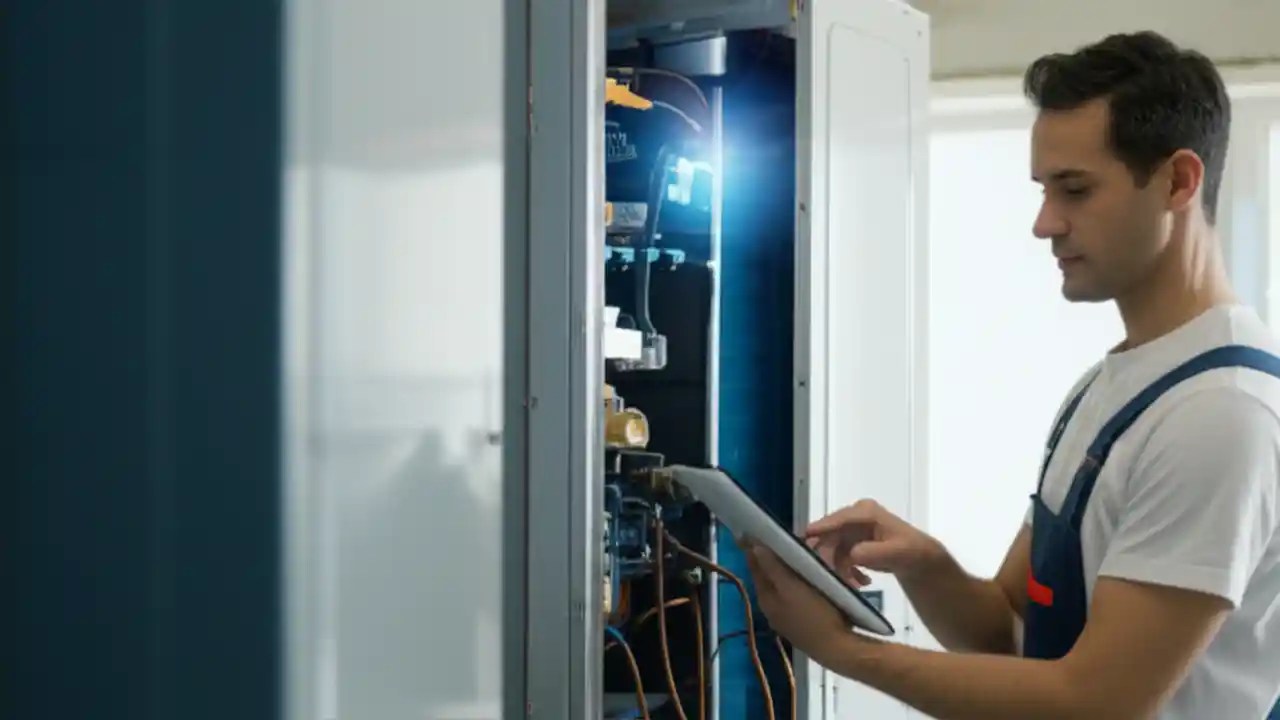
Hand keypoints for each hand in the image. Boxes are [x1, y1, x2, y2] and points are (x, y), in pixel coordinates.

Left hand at [741, 538, 857, 666]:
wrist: (839, 649)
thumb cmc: (816, 615)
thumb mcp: (793, 588)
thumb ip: (773, 568)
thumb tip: (754, 547)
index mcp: (765, 598)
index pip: (754, 567)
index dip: (753, 548)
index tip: (755, 530)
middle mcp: (771, 607)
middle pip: (767, 576)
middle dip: (770, 558)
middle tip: (779, 538)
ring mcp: (785, 616)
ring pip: (781, 585)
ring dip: (785, 570)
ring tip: (795, 553)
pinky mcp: (801, 621)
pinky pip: (794, 594)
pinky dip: (797, 582)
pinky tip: (807, 577)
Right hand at [805, 500, 943, 583]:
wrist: (920, 559)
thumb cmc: (911, 551)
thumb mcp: (897, 552)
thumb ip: (874, 552)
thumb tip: (852, 555)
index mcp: (864, 511)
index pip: (838, 519)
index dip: (821, 529)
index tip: (805, 540)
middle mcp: (853, 516)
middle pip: (830, 535)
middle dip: (830, 559)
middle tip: (833, 579)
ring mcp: (851, 530)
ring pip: (832, 549)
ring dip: (839, 569)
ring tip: (853, 586)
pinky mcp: (850, 543)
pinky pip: (838, 557)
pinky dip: (846, 571)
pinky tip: (860, 582)